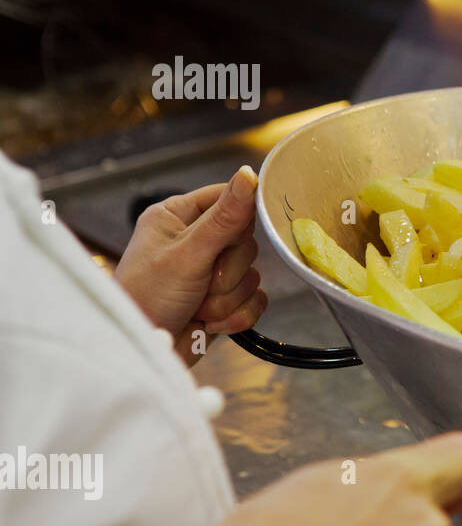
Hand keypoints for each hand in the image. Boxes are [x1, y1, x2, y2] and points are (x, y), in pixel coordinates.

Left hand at [115, 166, 266, 364]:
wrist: (143, 352)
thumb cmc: (147, 297)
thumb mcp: (187, 253)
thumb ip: (224, 218)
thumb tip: (249, 173)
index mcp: (178, 216)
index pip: (228, 198)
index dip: (239, 218)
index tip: (233, 237)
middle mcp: (196, 241)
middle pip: (246, 241)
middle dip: (228, 271)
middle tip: (203, 282)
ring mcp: (211, 272)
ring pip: (252, 274)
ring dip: (229, 298)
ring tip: (199, 307)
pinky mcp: (225, 301)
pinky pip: (255, 299)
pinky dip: (237, 315)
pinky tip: (211, 322)